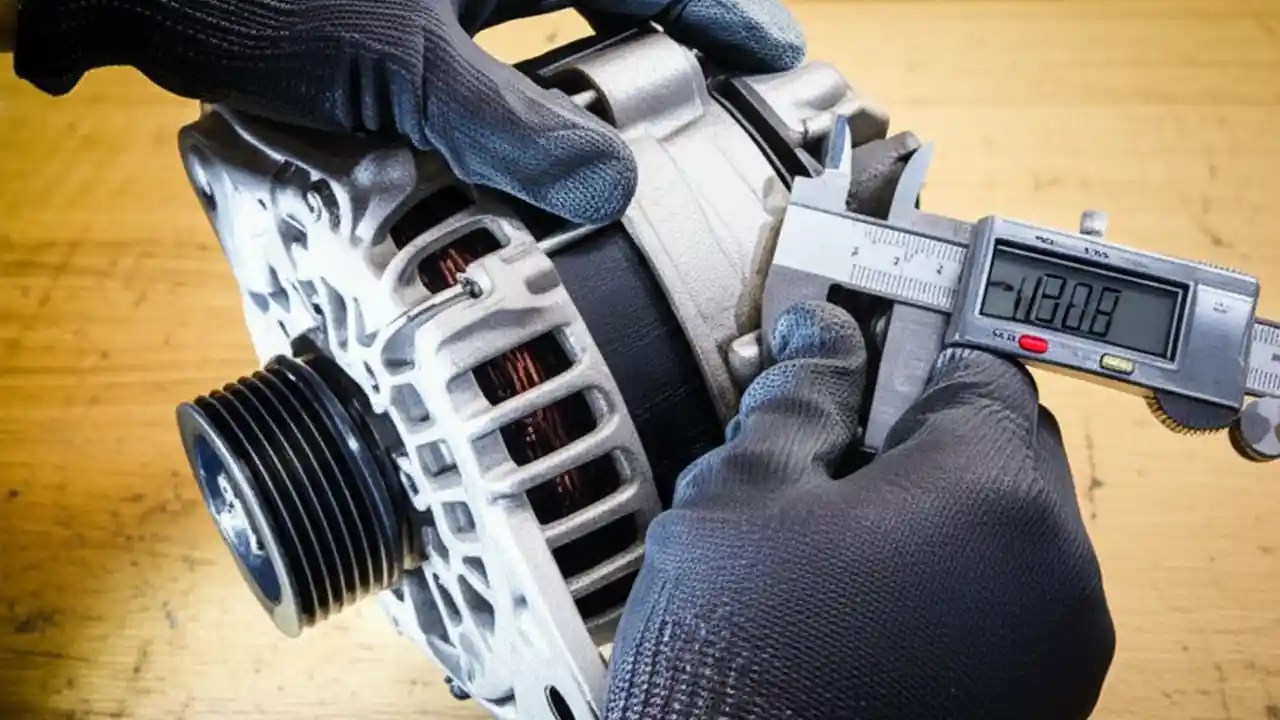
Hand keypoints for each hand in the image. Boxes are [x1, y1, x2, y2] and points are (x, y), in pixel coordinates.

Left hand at [11, 0, 803, 223]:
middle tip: (706, 117)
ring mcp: (424, 3)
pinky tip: (498, 171)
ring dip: (568, 107)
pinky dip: (485, 128)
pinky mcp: (377, 35)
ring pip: (529, 51)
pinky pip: (461, 85)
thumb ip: (512, 129)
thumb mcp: (400, 70)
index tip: (776, 58)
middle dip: (654, 61)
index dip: (718, 17)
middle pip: (597, 9)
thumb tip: (611, 185)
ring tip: (619, 163)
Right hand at [606, 302, 1114, 718]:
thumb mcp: (738, 501)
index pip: (976, 365)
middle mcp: (1055, 573)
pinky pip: (1009, 600)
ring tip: (837, 546)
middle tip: (829, 465)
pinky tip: (864, 604)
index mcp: (991, 497)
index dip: (901, 358)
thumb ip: (796, 399)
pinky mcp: (1040, 698)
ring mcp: (1056, 647)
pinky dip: (954, 583)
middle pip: (1004, 445)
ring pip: (1008, 527)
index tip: (852, 372)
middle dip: (921, 439)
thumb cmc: (738, 675)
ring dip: (938, 512)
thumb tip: (820, 344)